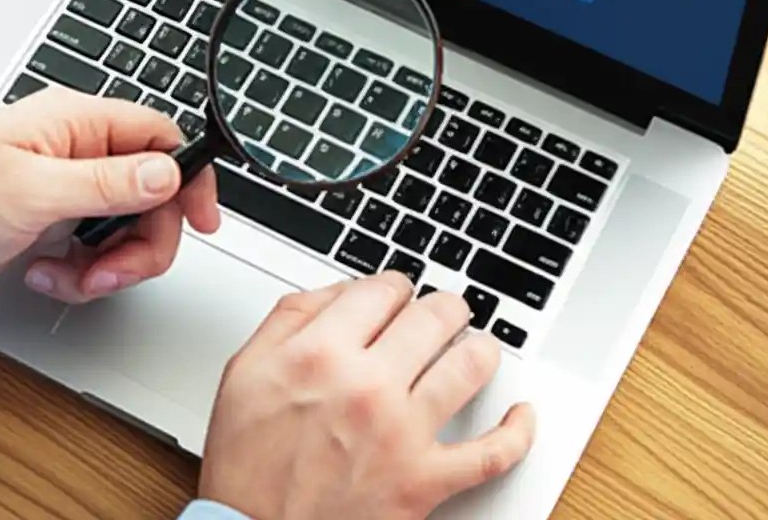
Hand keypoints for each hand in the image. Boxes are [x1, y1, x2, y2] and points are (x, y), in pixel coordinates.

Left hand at [0, 87, 219, 304]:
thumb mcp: (30, 193)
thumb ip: (106, 182)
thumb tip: (167, 172)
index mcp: (72, 123)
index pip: (159, 136)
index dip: (188, 177)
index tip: (203, 219)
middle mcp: (74, 151)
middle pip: (152, 193)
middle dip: (142, 241)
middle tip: (112, 271)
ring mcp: (64, 189)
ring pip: (129, 227)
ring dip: (109, 264)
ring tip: (69, 277)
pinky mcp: (53, 223)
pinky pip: (98, 250)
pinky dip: (81, 273)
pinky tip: (44, 273)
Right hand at [198, 271, 535, 519]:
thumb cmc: (247, 461)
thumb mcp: (245, 369)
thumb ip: (292, 316)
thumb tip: (341, 289)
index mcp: (320, 352)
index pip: (385, 288)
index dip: (394, 288)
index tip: (396, 299)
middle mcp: (367, 385)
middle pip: (436, 315)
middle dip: (441, 309)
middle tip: (439, 317)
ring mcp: (402, 432)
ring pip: (472, 365)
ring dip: (479, 349)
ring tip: (474, 350)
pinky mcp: (424, 480)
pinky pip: (493, 453)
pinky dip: (518, 431)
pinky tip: (521, 415)